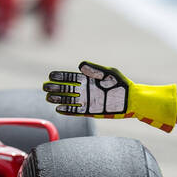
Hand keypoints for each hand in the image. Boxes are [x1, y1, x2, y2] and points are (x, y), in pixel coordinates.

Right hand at [43, 61, 176, 130]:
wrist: (131, 100)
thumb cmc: (122, 84)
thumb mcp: (109, 73)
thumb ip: (94, 69)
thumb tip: (80, 65)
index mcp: (88, 78)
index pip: (70, 77)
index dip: (59, 76)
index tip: (50, 76)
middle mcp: (85, 90)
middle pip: (66, 88)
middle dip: (54, 88)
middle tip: (45, 87)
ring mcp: (87, 101)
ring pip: (68, 100)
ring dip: (57, 99)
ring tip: (48, 98)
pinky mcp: (90, 111)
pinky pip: (75, 111)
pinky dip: (67, 110)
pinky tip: (58, 109)